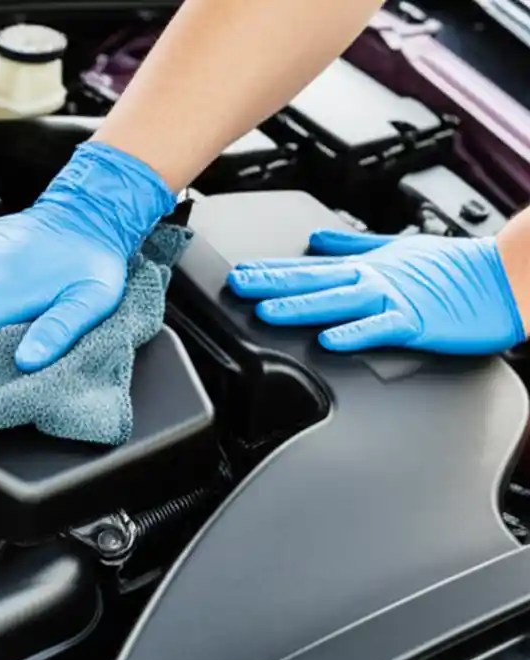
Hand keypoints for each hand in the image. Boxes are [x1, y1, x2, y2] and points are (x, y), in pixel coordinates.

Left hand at [227, 229, 524, 353]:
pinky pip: (380, 329)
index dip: (271, 270)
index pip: (309, 267)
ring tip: (267, 311)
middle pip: (314, 281)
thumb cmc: (456, 267)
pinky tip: (329, 339)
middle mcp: (374, 280)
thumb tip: (316, 239)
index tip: (238, 273)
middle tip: (237, 286)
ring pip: (338, 303)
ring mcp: (394, 300)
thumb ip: (353, 246)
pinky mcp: (416, 322)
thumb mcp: (396, 249)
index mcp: (367, 266)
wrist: (506, 278)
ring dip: (301, 306)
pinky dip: (354, 333)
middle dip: (272, 284)